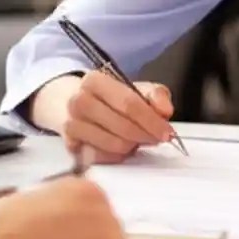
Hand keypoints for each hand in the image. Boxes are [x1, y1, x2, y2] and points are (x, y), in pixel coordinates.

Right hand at [32, 72, 174, 163]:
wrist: (71, 103)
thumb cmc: (107, 97)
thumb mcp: (134, 88)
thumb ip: (155, 95)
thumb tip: (165, 111)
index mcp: (94, 81)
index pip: (129, 104)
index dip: (151, 121)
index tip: (167, 133)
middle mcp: (78, 102)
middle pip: (123, 127)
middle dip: (146, 136)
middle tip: (156, 138)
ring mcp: (72, 125)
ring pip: (114, 145)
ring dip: (132, 146)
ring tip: (136, 139)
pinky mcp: (71, 146)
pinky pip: (103, 158)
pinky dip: (116, 155)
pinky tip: (119, 146)